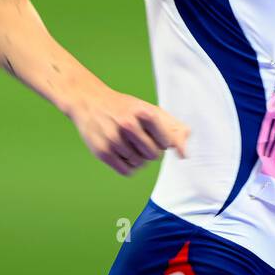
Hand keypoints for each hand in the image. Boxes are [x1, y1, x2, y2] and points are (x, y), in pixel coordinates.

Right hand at [66, 84, 189, 176]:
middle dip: (150, 150)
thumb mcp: (152, 111)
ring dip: (138, 158)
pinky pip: (127, 171)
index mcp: (145, 113)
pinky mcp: (102, 152)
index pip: (166, 143)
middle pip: (153, 156)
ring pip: (140, 164)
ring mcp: (114, 139)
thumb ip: (174, 130)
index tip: (150, 130)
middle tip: (138, 138)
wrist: (90, 102)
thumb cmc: (127, 109)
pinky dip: (129, 167)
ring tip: (128, 144)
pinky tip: (123, 154)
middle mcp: (128, 124)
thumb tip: (184, 154)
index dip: (161, 140)